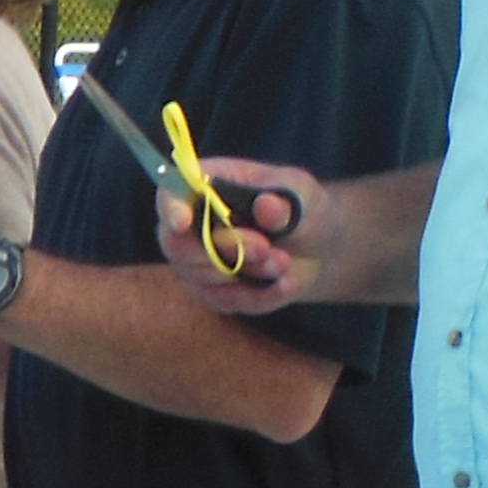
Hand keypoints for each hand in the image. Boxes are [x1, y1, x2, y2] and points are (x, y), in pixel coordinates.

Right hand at [163, 162, 317, 310]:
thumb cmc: (301, 208)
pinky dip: (261, 295)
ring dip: (251, 271)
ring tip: (285, 262)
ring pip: (205, 276)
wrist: (317, 249)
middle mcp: (187, 226)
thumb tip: (265, 205)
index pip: (171, 195)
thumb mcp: (303, 193)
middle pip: (179, 246)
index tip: (183, 222)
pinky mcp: (210, 293)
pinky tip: (286, 283)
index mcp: (203, 186)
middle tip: (266, 248)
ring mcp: (193, 263)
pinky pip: (227, 300)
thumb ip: (285, 200)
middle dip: (226, 248)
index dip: (171, 208)